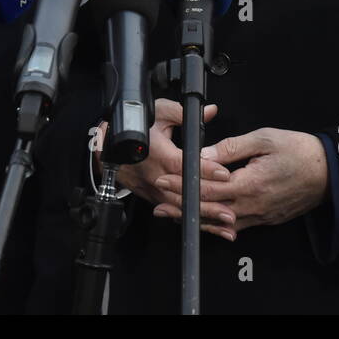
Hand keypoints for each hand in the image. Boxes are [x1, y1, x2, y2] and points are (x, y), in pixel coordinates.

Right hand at [95, 99, 232, 237]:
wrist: (107, 146)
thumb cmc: (134, 127)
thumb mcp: (157, 112)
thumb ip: (182, 113)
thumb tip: (209, 111)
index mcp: (158, 153)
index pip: (183, 164)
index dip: (204, 169)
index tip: (224, 174)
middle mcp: (155, 175)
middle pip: (184, 193)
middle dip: (208, 204)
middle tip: (230, 212)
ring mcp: (152, 189)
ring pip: (179, 207)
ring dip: (202, 217)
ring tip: (224, 226)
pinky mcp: (151, 196)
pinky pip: (172, 210)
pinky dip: (190, 219)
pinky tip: (207, 227)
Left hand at [154, 128, 327, 237]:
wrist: (329, 171)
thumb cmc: (300, 151)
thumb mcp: (264, 138)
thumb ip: (231, 147)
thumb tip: (205, 155)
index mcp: (250, 183)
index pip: (208, 188)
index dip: (183, 186)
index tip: (165, 180)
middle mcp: (253, 205)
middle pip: (209, 211)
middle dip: (182, 207)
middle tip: (159, 203)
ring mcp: (260, 215)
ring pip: (221, 223)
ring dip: (196, 219)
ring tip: (174, 214)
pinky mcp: (266, 219)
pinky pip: (237, 226)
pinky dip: (217, 225)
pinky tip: (205, 221)